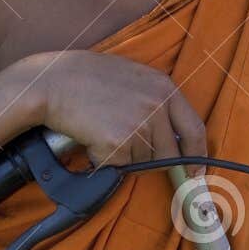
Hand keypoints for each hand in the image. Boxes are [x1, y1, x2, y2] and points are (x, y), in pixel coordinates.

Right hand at [19, 49, 207, 174]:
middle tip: (124, 147)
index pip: (194, 129)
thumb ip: (154, 99)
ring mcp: (139, 125)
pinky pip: (118, 166)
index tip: (195, 173)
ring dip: (122, 156)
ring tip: (101, 129)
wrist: (52, 82)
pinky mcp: (118, 143)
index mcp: (164, 87)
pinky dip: (103, 159)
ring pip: (141, 162)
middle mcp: (156, 105)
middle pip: (169, 155)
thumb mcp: (131, 76)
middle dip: (150, 160)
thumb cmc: (85, 77)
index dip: (196, 155)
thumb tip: (170, 135)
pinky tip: (91, 137)